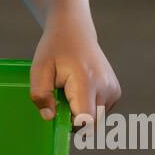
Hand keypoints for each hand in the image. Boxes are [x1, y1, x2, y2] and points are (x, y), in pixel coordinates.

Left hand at [29, 11, 120, 125]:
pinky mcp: (115, 91)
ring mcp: (113, 90)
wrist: (75, 31)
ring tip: (70, 90)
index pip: (85, 119)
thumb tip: (49, 117)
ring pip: (96, 119)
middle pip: (91, 123)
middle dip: (74, 119)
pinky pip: (100, 111)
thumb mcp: (39, 69)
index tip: (58, 111)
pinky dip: (88, 106)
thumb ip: (40, 94)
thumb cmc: (55, 49)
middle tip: (60, 98)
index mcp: (87, 81)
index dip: (70, 123)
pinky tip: (79, 89)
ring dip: (80, 112)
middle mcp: (106, 87)